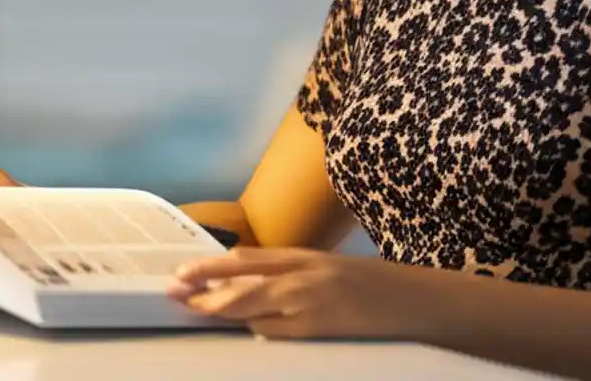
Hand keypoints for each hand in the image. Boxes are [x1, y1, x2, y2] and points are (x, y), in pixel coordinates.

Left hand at [167, 247, 439, 339]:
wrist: (417, 302)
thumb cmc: (373, 286)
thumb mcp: (328, 267)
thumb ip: (289, 272)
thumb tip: (247, 282)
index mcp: (305, 257)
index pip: (247, 260)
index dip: (210, 266)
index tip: (182, 271)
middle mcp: (303, 275)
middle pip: (241, 282)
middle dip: (203, 289)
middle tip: (173, 292)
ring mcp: (310, 303)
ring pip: (252, 309)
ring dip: (224, 311)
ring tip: (198, 310)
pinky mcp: (319, 329)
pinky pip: (276, 332)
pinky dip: (259, 331)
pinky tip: (247, 330)